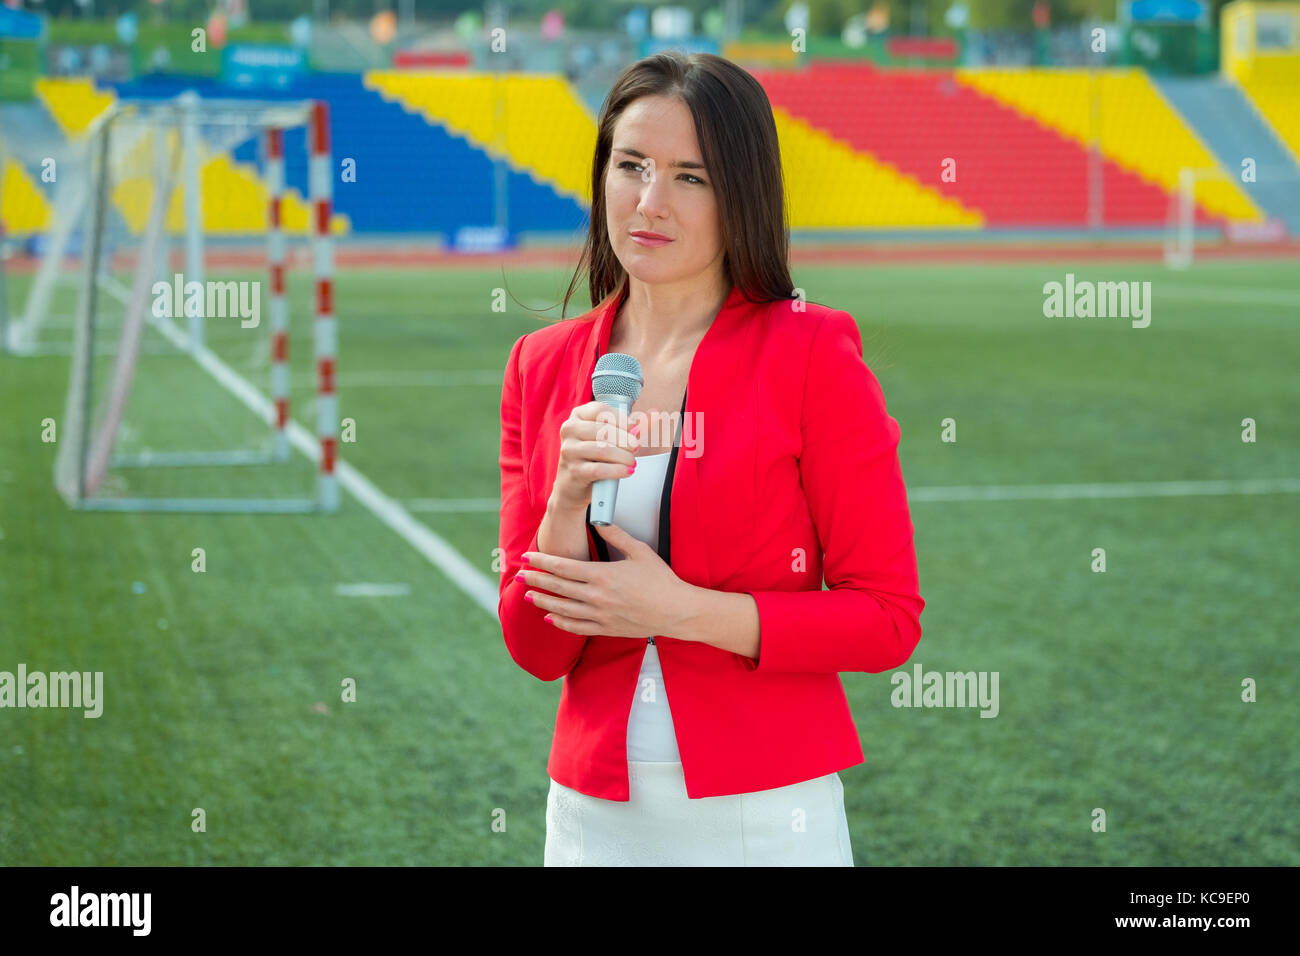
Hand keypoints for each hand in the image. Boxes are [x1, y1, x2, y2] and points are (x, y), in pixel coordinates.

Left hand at [520, 523, 693, 637]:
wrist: (676, 611)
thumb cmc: (661, 581)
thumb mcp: (640, 551)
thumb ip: (616, 535)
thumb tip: (599, 520)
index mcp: (602, 575)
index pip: (563, 567)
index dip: (542, 562)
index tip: (527, 558)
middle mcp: (596, 596)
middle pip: (557, 587)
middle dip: (535, 580)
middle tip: (519, 575)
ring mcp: (599, 615)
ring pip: (562, 609)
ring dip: (543, 601)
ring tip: (528, 595)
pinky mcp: (606, 629)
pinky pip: (576, 627)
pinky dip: (560, 622)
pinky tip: (549, 617)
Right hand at [549, 401, 640, 512]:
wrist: (573, 485)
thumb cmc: (592, 457)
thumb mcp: (609, 438)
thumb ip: (631, 427)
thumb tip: (654, 415)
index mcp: (578, 416)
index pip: (600, 410)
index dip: (621, 419)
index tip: (634, 428)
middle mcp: (570, 430)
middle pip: (603, 431)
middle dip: (626, 440)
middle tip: (636, 448)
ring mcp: (569, 451)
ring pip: (603, 449)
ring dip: (624, 457)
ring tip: (632, 462)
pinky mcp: (574, 471)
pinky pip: (600, 469)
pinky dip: (617, 470)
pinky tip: (627, 471)